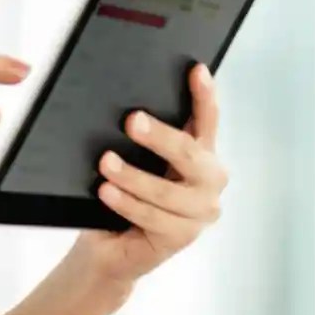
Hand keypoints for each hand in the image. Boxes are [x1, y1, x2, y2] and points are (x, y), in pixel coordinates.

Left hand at [72, 63, 228, 286]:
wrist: (109, 245)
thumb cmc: (122, 193)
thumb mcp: (133, 159)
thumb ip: (140, 137)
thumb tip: (126, 109)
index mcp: (200, 154)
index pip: (207, 119)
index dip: (204, 95)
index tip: (196, 69)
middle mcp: (209, 180)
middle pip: (190, 153)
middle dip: (160, 136)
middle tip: (132, 121)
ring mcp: (200, 210)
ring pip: (167, 191)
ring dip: (133, 176)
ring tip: (105, 163)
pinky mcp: (183, 236)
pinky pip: (153, 217)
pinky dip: (127, 203)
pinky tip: (107, 192)